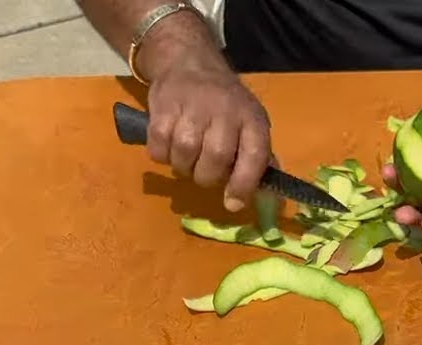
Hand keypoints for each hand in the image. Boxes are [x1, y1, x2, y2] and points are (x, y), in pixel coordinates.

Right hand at [145, 56, 271, 211]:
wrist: (190, 63)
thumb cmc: (225, 104)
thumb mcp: (249, 122)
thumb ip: (256, 157)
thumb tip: (263, 194)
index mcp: (252, 118)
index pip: (254, 155)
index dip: (244, 184)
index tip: (233, 203)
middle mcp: (225, 110)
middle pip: (215, 158)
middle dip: (207, 177)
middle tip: (204, 173)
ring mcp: (192, 107)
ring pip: (184, 154)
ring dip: (183, 167)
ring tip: (187, 158)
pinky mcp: (163, 107)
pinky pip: (158, 147)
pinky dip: (162, 155)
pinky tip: (169, 146)